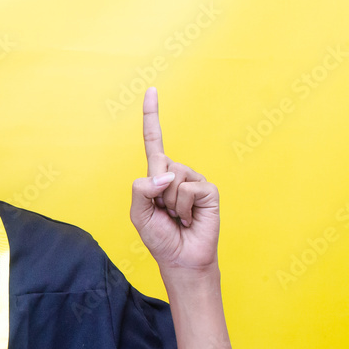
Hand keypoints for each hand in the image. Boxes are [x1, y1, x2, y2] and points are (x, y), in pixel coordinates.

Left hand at [130, 88, 219, 273]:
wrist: (181, 258)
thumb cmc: (159, 236)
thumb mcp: (139, 214)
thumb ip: (142, 190)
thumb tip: (166, 174)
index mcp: (157, 175)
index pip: (154, 141)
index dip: (152, 116)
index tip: (152, 90)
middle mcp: (176, 173)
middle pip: (159, 166)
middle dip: (156, 193)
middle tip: (165, 213)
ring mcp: (194, 180)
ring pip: (173, 179)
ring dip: (170, 204)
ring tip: (177, 217)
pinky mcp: (209, 190)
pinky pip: (188, 190)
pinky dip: (183, 208)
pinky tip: (189, 219)